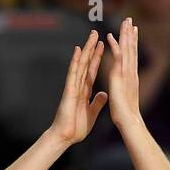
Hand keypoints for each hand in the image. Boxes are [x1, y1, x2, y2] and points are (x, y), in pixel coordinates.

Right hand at [47, 30, 107, 145]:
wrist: (66, 137)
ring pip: (81, 64)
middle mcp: (79, 85)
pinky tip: (78, 50)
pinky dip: (76, 61)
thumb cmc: (76, 127)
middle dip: (92, 48)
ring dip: (86, 49)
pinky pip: (73, 73)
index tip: (103, 45)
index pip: (93, 70)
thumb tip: (104, 93)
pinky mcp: (69, 90)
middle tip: (96, 33)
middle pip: (87, 63)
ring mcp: (73, 86)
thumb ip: (97, 102)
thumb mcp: (92, 112)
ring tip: (92, 35)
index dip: (98, 58)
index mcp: (85, 91)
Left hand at [105, 17, 140, 128]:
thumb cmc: (125, 114)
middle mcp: (130, 72)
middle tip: (130, 20)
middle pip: (131, 49)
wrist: (128, 121)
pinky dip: (114, 46)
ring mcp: (126, 73)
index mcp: (130, 77)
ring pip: (126, 50)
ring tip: (125, 22)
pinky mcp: (119, 76)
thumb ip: (122, 89)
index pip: (131, 57)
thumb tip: (121, 87)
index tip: (132, 32)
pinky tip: (110, 37)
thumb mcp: (123, 98)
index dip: (131, 44)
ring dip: (125, 35)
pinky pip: (116, 58)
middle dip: (131, 34)